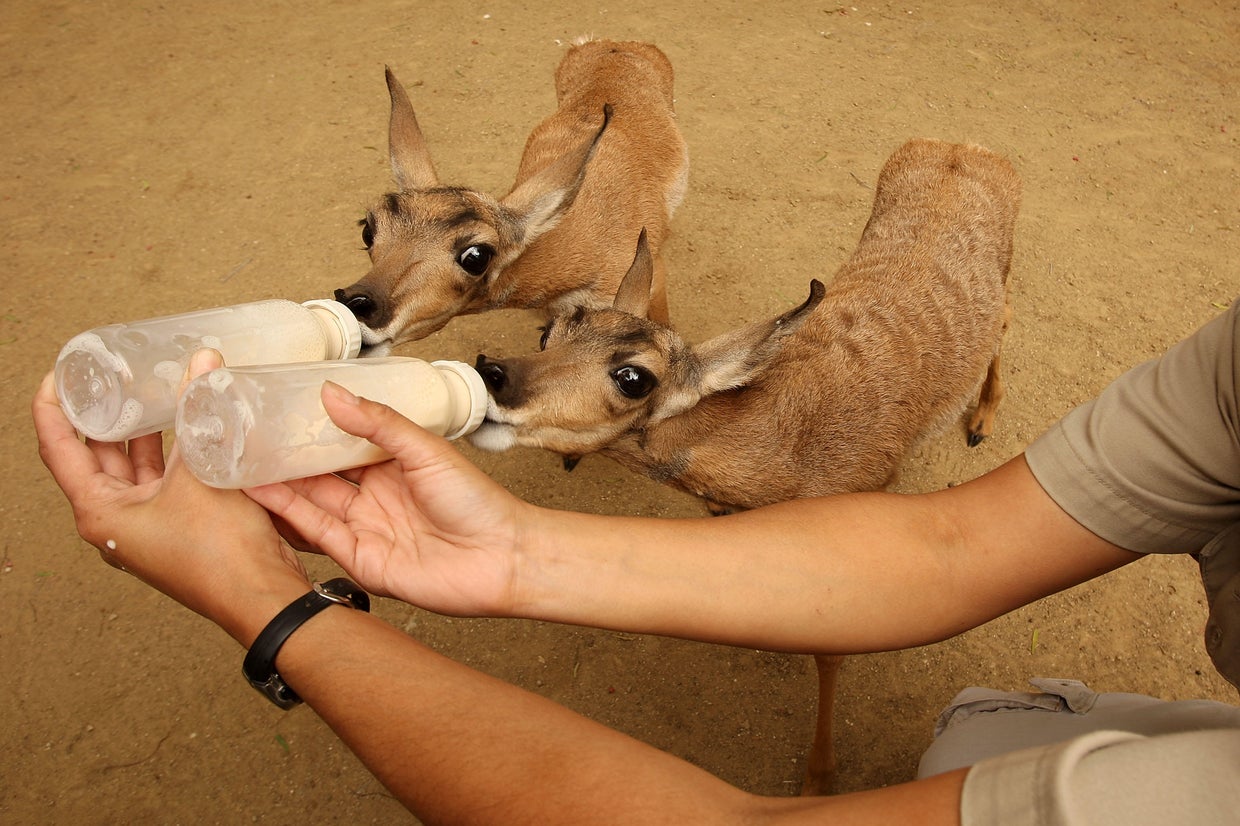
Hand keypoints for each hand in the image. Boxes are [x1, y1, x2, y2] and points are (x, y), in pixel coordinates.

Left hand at [33, 350, 310, 645]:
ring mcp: (147, 524)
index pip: (58, 448)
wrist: (260, 594)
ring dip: (143, 430)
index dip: (53, 407)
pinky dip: (171, 450)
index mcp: (99, 512)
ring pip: (134, 466)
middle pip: (96, 454)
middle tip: (113, 378)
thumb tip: (201, 365)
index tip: (60, 376)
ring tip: (153, 392)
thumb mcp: (201, 472)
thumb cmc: (220, 555)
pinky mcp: (177, 525)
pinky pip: (164, 478)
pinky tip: (189, 426)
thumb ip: (198, 414)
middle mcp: (116, 520)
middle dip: (105, 414)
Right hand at [245, 382, 530, 616]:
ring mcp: (364, 527)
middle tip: (240, 435)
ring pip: (310, 501)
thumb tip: (331, 392)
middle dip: (282, 456)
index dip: (308, 428)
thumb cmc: (477, 502)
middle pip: (318, 473)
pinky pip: (317, 533)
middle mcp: (373, 495)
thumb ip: (378, 422)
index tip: (272, 409)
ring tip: (235, 460)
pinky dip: (288, 514)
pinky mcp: (359, 559)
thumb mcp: (425, 449)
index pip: (340, 442)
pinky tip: (260, 492)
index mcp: (391, 464)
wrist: (501, 558)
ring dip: (275, 483)